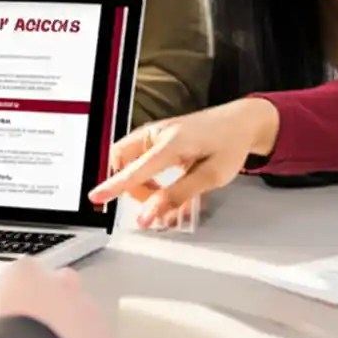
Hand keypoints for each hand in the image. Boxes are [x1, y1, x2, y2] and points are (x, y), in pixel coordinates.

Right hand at [88, 98, 279, 226]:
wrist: (242, 122)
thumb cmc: (230, 145)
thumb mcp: (211, 177)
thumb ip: (178, 196)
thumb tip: (150, 215)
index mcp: (173, 142)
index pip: (137, 168)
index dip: (115, 186)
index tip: (96, 198)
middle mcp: (159, 133)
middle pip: (121, 158)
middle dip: (127, 184)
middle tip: (149, 202)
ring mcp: (156, 131)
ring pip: (126, 158)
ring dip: (135, 180)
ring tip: (159, 194)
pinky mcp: (156, 135)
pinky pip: (136, 155)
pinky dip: (141, 172)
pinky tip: (160, 183)